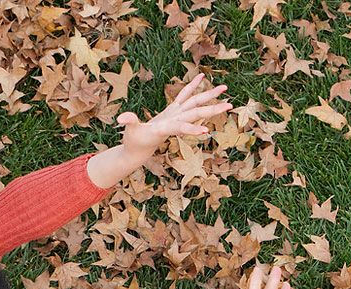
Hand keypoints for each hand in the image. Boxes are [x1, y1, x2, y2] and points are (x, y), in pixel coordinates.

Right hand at [116, 74, 230, 156]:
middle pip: (196, 114)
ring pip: (195, 104)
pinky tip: (202, 77)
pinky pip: (185, 96)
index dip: (191, 129)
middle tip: (229, 105)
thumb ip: (129, 123)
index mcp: (165, 128)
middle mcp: (175, 122)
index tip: (206, 131)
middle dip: (212, 110)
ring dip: (210, 96)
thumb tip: (121, 119)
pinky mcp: (174, 111)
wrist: (139, 149)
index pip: (180, 128)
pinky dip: (193, 87)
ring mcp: (176, 116)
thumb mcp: (130, 133)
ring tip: (224, 88)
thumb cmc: (134, 142)